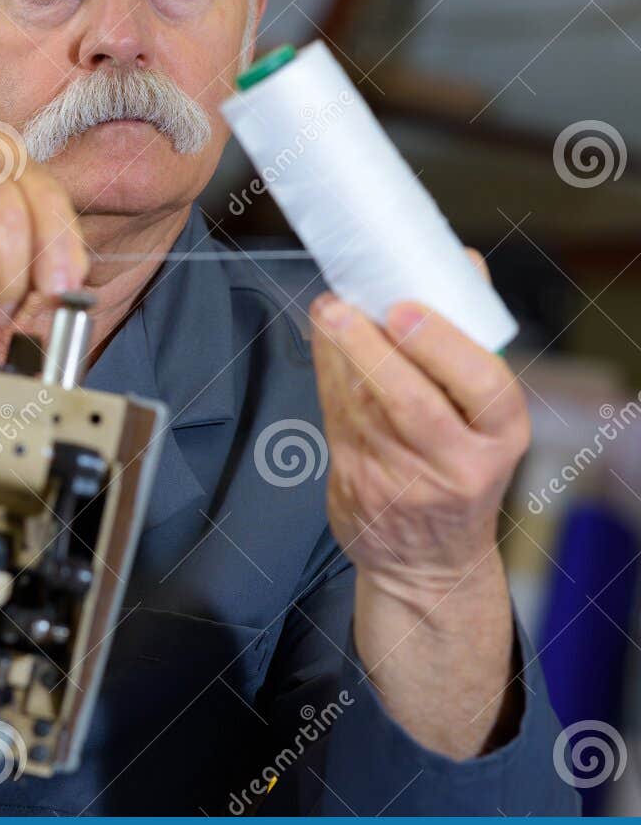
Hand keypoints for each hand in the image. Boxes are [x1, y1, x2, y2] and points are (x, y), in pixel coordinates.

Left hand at [307, 262, 527, 755]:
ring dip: (337, 356)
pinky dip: (326, 379)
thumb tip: (462, 263)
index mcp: (501, 436)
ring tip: (329, 313)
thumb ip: (469, 342)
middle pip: (410, 403)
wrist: (429, 561)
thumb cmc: (459, 467)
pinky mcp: (359, 490)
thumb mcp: (484, 416)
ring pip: (362, 410)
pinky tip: (323, 346)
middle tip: (339, 307)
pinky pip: (336, 423)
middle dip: (369, 350)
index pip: (483, 387)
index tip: (403, 309)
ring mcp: (404, 483)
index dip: (440, 344)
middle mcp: (458, 464)